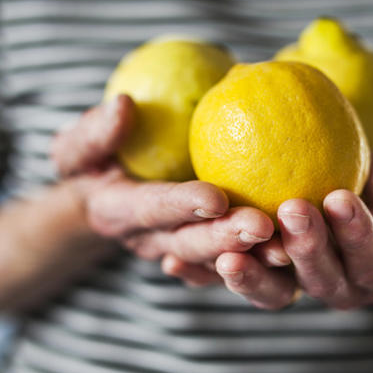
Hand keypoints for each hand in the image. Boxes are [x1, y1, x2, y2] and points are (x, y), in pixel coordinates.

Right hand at [51, 95, 273, 277]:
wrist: (110, 196)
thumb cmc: (96, 162)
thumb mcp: (76, 146)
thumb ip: (93, 132)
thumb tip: (123, 105)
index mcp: (119, 214)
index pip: (151, 209)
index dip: (181, 206)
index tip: (214, 197)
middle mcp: (154, 241)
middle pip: (192, 245)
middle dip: (226, 240)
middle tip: (262, 226)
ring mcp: (184, 252)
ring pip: (221, 263)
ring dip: (256, 260)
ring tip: (290, 246)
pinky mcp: (212, 254)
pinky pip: (240, 267)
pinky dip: (265, 265)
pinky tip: (295, 252)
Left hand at [168, 155, 372, 309]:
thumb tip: (372, 164)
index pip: (370, 258)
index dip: (357, 233)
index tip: (341, 195)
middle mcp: (340, 290)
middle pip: (321, 281)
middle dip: (306, 249)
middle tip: (290, 211)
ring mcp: (300, 289)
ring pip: (273, 293)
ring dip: (250, 276)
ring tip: (227, 256)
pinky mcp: (264, 281)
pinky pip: (235, 282)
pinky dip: (204, 277)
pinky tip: (175, 263)